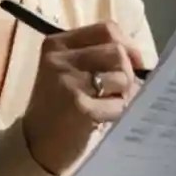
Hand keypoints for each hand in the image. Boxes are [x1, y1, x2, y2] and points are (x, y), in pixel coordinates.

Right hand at [21, 21, 143, 174]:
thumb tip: (140, 59)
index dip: (128, 45)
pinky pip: (118, 103)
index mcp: (57, 44)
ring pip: (121, 76)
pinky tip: (103, 120)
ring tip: (107, 105)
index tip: (134, 63)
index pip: (106, 29)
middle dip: (128, 73)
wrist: (35, 145)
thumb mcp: (68, 72)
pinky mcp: (79, 106)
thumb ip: (97, 57)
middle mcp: (59, 59)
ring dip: (124, 94)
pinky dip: (118, 113)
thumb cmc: (58, 108)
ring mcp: (67, 82)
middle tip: (118, 92)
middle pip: (117, 51)